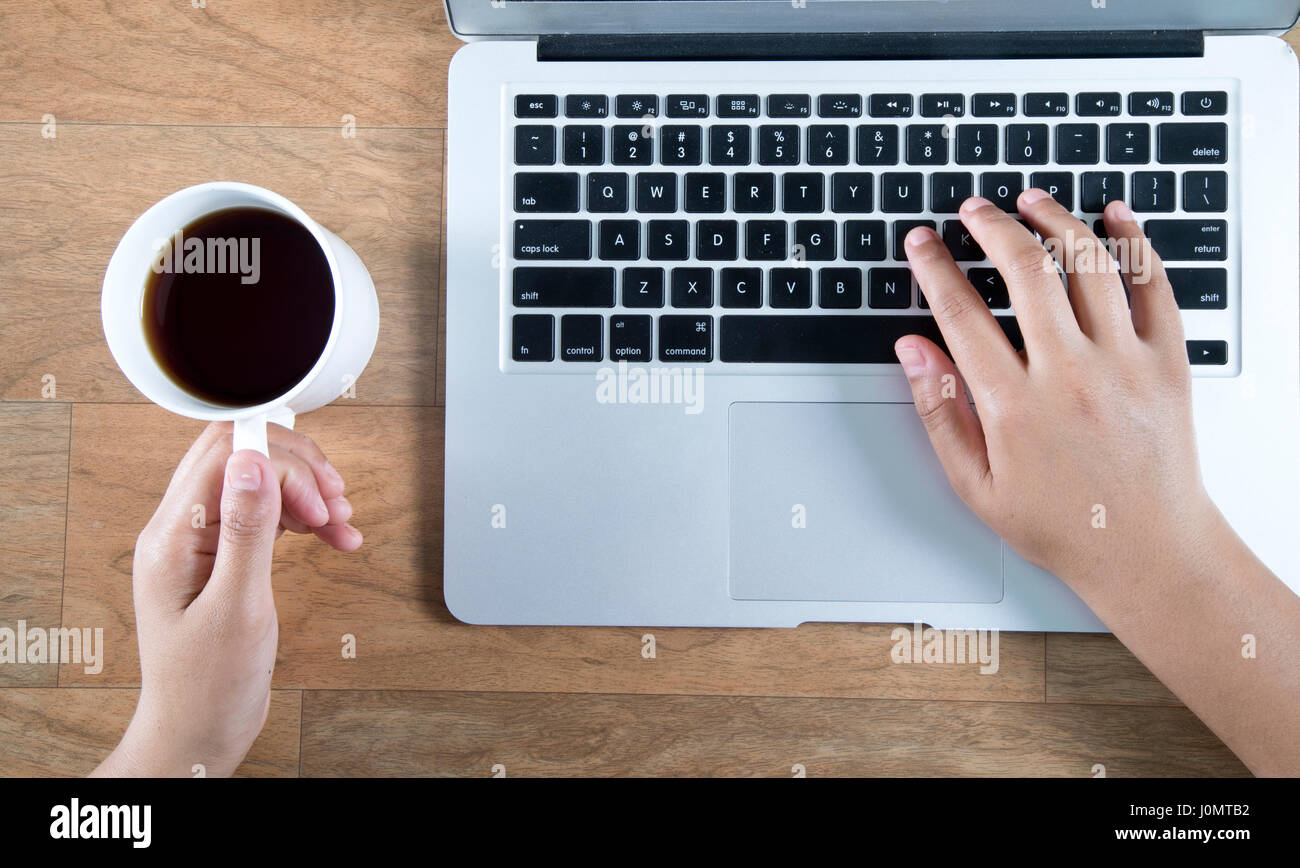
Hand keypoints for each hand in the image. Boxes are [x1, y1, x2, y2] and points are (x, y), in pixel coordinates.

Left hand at [91, 422, 359, 776]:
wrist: (198, 732)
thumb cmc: (209, 686)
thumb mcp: (237, 607)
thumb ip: (246, 529)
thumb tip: (253, 461)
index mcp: (172, 537)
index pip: (226, 455)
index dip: (283, 464)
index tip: (319, 501)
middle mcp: (180, 531)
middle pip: (240, 456)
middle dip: (298, 468)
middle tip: (335, 503)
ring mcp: (201, 543)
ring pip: (257, 482)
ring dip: (305, 492)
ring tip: (340, 521)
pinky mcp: (222, 558)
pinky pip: (264, 516)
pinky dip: (302, 519)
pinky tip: (332, 537)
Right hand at [895, 191, 1213, 586]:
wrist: (1148, 551)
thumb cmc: (1062, 524)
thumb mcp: (975, 483)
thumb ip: (940, 411)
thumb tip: (913, 351)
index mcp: (1013, 407)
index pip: (961, 314)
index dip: (934, 268)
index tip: (922, 244)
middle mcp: (1069, 375)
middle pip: (1024, 271)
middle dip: (991, 227)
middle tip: (973, 210)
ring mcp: (1124, 364)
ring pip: (1088, 264)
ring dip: (1055, 220)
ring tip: (1032, 201)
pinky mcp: (1168, 363)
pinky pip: (1154, 285)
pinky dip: (1135, 242)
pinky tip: (1116, 216)